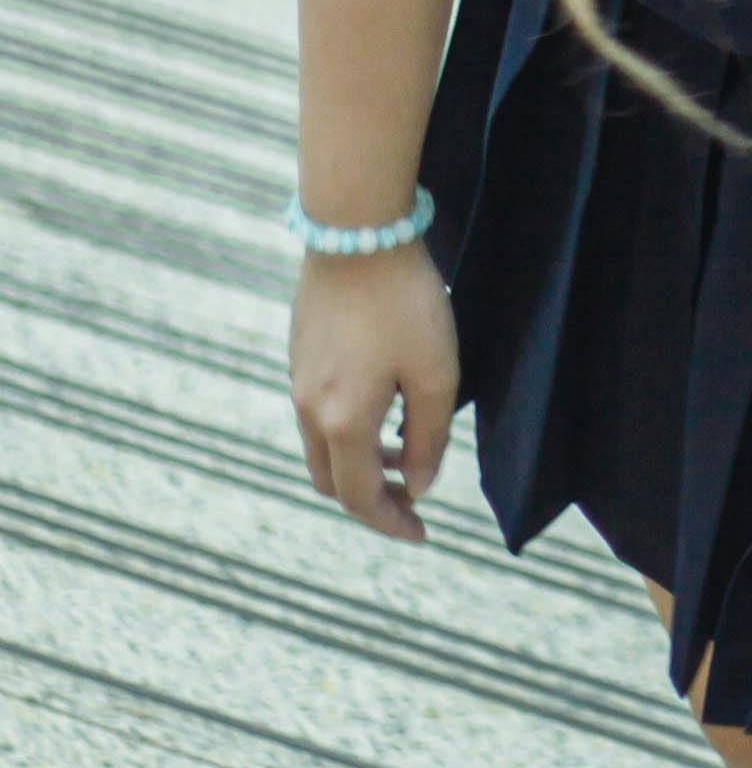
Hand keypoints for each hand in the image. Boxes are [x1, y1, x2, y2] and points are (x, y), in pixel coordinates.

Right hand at [290, 243, 459, 538]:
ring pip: (322, 447)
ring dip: (360, 463)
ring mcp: (298, 381)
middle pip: (330, 480)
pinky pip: (317, 414)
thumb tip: (417, 486)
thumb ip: (428, 439)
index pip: (359, 497)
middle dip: (369, 500)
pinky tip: (385, 408)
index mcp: (343, 421)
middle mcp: (309, 409)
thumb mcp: (436, 374)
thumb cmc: (405, 304)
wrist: (356, 233)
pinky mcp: (299, 355)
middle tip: (410, 500)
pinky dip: (347, 431)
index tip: (421, 533)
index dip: (390, 523)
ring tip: (406, 451)